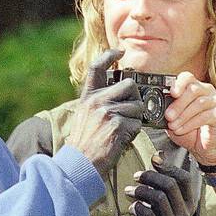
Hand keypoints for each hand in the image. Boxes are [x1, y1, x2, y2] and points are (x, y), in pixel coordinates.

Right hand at [65, 49, 147, 176]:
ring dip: (135, 119)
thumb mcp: (85, 117)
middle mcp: (96, 101)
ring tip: (121, 131)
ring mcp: (106, 112)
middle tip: (129, 113)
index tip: (120, 51)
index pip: (97, 68)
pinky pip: (137, 124)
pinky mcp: (117, 125)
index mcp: (87, 98)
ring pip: (137, 106)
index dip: (109, 55)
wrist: (79, 164)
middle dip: (135, 98)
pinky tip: (120, 140)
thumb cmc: (84, 144)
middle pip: (129, 85)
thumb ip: (100, 102)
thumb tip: (125, 91)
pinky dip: (133, 133)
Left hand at [124, 149, 199, 215]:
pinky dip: (135, 207)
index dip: (168, 167)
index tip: (153, 161)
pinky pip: (146, 214)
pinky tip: (131, 208)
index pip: (184, 179)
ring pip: (158, 198)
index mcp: (189, 204)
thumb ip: (161, 179)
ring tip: (128, 191)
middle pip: (170, 186)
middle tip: (136, 176)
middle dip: (150, 177)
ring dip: (139, 191)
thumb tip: (159, 154)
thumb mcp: (160, 199)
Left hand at [164, 72, 215, 165]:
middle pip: (193, 89)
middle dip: (178, 104)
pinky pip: (205, 116)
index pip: (187, 77)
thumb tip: (156, 107)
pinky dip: (190, 123)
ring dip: (183, 116)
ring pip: (199, 103)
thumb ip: (168, 111)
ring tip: (174, 126)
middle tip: (168, 116)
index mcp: (195, 88)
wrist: (204, 149)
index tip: (172, 92)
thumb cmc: (191, 132)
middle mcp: (207, 92)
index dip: (179, 83)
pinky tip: (182, 129)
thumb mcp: (174, 120)